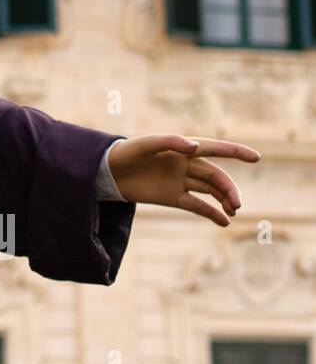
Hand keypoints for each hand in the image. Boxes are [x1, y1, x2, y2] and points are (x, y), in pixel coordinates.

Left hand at [107, 135, 259, 226]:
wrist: (107, 171)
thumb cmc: (126, 152)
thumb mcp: (145, 144)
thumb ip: (170, 141)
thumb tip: (195, 146)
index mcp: (182, 148)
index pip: (214, 148)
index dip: (235, 152)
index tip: (256, 157)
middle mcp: (185, 164)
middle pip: (215, 176)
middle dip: (228, 188)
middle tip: (236, 203)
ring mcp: (180, 181)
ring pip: (209, 191)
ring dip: (224, 200)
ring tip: (233, 211)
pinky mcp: (172, 197)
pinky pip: (197, 205)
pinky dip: (211, 213)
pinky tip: (223, 222)